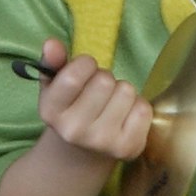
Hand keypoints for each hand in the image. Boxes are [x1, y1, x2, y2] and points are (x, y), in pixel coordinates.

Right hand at [34, 40, 155, 165]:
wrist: (83, 153)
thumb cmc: (71, 109)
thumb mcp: (55, 86)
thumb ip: (52, 62)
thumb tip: (51, 43)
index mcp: (51, 112)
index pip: (73, 76)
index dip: (85, 64)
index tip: (85, 69)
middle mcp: (73, 130)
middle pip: (104, 81)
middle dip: (105, 78)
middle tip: (98, 92)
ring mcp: (102, 142)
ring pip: (126, 91)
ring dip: (122, 91)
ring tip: (111, 104)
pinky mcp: (128, 148)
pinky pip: (143, 108)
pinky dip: (138, 106)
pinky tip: (124, 116)